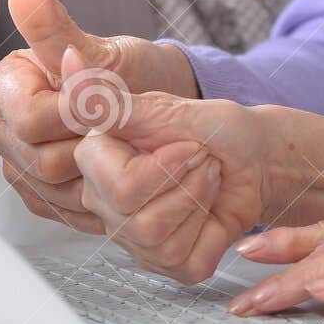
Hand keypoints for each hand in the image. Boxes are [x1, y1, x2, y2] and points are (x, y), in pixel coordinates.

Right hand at [0, 0, 197, 230]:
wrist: (157, 109)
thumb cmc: (133, 74)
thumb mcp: (103, 51)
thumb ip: (56, 27)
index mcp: (7, 85)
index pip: (30, 120)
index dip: (76, 118)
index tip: (108, 104)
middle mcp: (3, 127)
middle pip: (40, 162)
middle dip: (92, 148)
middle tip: (124, 128)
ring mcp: (19, 167)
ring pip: (56, 192)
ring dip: (101, 176)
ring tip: (128, 150)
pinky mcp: (41, 197)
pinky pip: (66, 213)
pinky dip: (102, 198)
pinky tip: (123, 176)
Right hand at [73, 76, 271, 283]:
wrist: (253, 157)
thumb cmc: (213, 128)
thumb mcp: (163, 106)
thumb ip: (109, 96)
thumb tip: (70, 61)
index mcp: (96, 160)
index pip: (120, 186)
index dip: (167, 166)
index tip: (185, 143)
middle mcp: (105, 202)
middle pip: (138, 219)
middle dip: (189, 182)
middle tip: (201, 159)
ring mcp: (133, 237)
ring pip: (159, 241)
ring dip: (200, 202)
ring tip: (205, 181)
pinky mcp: (165, 262)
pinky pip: (185, 262)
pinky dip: (212, 233)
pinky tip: (209, 213)